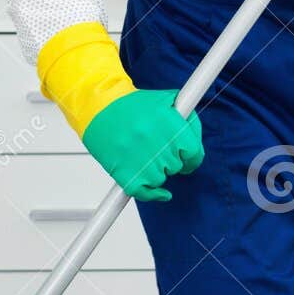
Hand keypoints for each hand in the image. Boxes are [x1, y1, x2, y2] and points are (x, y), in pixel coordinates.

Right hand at [81, 88, 203, 200]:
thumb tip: (196, 138)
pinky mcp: (127, 175)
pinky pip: (147, 193)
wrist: (97, 107)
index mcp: (171, 126)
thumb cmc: (130, 104)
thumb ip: (188, 117)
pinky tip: (160, 192)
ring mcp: (144, 162)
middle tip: (158, 149)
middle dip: (171, 159)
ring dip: (157, 171)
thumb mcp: (165, 100)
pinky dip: (153, 194)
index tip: (187, 157)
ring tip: (144, 155)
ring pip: (162, 178)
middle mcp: (160, 145)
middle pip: (177, 166)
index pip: (193, 153)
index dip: (191, 156)